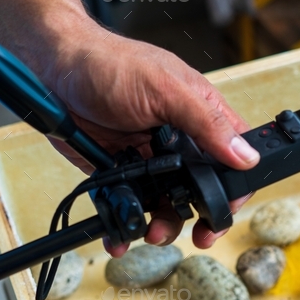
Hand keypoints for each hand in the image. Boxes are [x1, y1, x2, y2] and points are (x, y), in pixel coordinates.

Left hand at [42, 23, 257, 255]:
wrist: (53, 70)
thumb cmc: (110, 63)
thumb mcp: (167, 89)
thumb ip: (208, 124)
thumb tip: (246, 156)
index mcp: (201, 116)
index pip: (234, 157)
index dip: (235, 188)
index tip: (226, 211)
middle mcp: (180, 141)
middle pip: (203, 190)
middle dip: (201, 217)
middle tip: (200, 236)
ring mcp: (151, 160)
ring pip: (168, 204)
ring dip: (164, 225)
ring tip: (153, 232)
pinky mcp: (122, 172)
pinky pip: (130, 204)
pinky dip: (125, 223)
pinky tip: (122, 233)